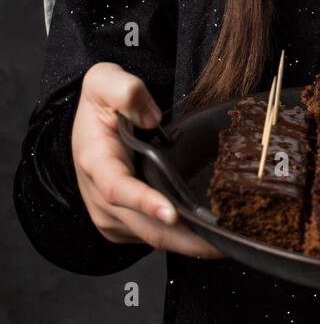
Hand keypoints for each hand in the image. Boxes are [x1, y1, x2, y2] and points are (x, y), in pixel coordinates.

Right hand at [72, 62, 223, 258]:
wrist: (89, 128)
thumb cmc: (99, 106)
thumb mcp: (104, 81)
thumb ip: (124, 90)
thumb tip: (152, 117)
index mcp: (96, 162)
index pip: (118, 188)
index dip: (145, 203)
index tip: (172, 214)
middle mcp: (101, 198)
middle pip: (145, 226)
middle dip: (184, 239)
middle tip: (224, 242)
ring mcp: (112, 216)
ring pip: (154, 238)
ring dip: (188, 243)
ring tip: (227, 241)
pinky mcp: (123, 226)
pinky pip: (154, 237)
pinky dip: (182, 239)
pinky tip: (210, 235)